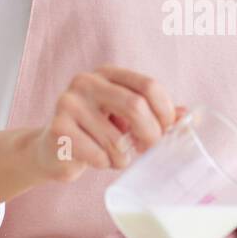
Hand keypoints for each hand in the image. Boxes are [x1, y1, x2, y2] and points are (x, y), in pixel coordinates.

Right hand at [31, 65, 183, 182]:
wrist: (51, 150)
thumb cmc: (95, 132)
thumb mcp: (124, 118)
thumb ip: (153, 113)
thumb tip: (185, 116)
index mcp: (107, 73)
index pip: (148, 85)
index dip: (165, 112)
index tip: (167, 131)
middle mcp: (86, 81)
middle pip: (135, 107)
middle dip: (150, 135)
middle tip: (149, 150)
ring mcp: (68, 103)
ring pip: (116, 139)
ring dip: (123, 157)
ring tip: (115, 157)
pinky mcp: (57, 128)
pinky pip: (98, 155)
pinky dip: (105, 164)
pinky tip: (96, 160)